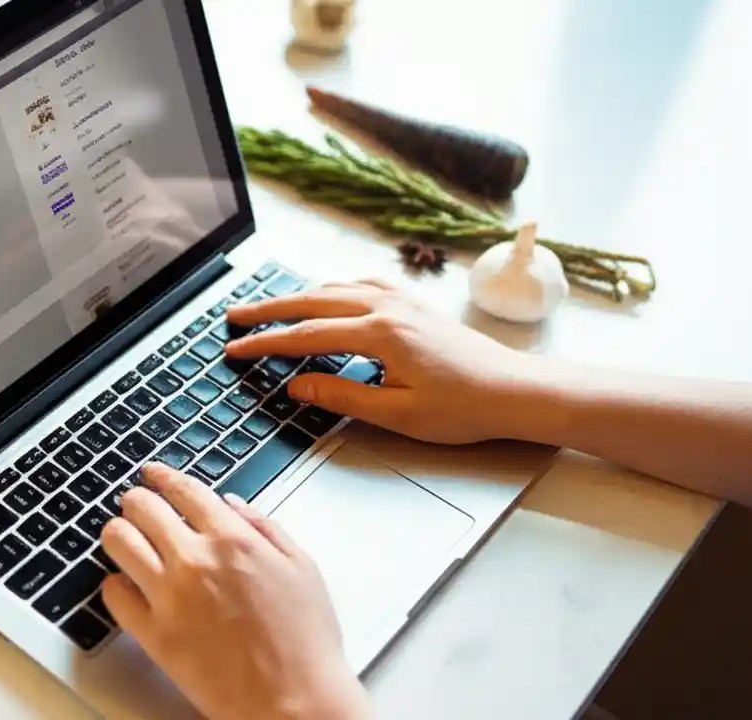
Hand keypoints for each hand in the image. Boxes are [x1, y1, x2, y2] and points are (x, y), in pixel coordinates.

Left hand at [101, 463, 372, 719]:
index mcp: (233, 538)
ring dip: (119, 532)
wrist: (293, 702)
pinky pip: (112, 595)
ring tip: (125, 538)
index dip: (162, 475)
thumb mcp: (302, 568)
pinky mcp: (153, 634)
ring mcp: (169, 596)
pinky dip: (116, 584)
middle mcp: (195, 559)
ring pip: (117, 541)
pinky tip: (128, 585)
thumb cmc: (305, 642)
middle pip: (141, 507)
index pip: (183, 489)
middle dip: (136, 500)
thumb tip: (232, 504)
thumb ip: (265, 527)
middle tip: (136, 505)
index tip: (153, 473)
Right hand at [225, 279, 534, 444]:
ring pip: (336, 289)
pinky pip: (362, 287)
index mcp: (380, 334)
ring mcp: (403, 302)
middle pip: (312, 302)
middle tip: (235, 316)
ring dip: (298, 297)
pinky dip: (333, 290)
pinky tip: (328, 296)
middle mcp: (388, 308)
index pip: (305, 336)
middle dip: (269, 309)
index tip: (235, 350)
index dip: (265, 344)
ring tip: (269, 308)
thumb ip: (341, 397)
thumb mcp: (396, 414)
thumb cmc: (465, 406)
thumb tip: (297, 386)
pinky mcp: (415, 306)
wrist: (516, 391)